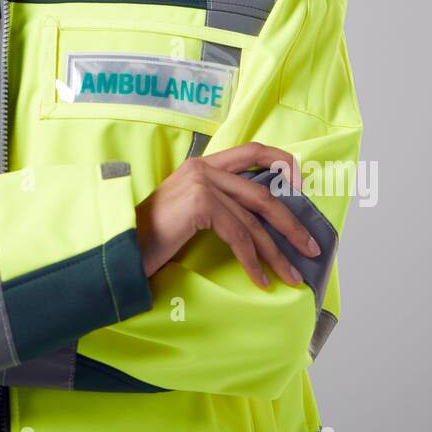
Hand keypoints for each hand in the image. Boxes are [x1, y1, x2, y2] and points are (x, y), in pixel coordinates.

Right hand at [134, 142, 318, 286]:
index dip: (282, 162)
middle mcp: (203, 168)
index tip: (302, 186)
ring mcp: (201, 183)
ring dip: (276, 253)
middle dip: (291, 223)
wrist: (121, 248)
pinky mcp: (200, 203)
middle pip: (261, 193)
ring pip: (253, 220)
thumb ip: (219, 205)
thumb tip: (258, 223)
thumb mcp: (190, 212)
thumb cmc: (152, 237)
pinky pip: (238, 236)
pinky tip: (260, 280)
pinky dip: (253, 262)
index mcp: (202, 164)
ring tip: (291, 276)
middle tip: (311, 247)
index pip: (252, 150)